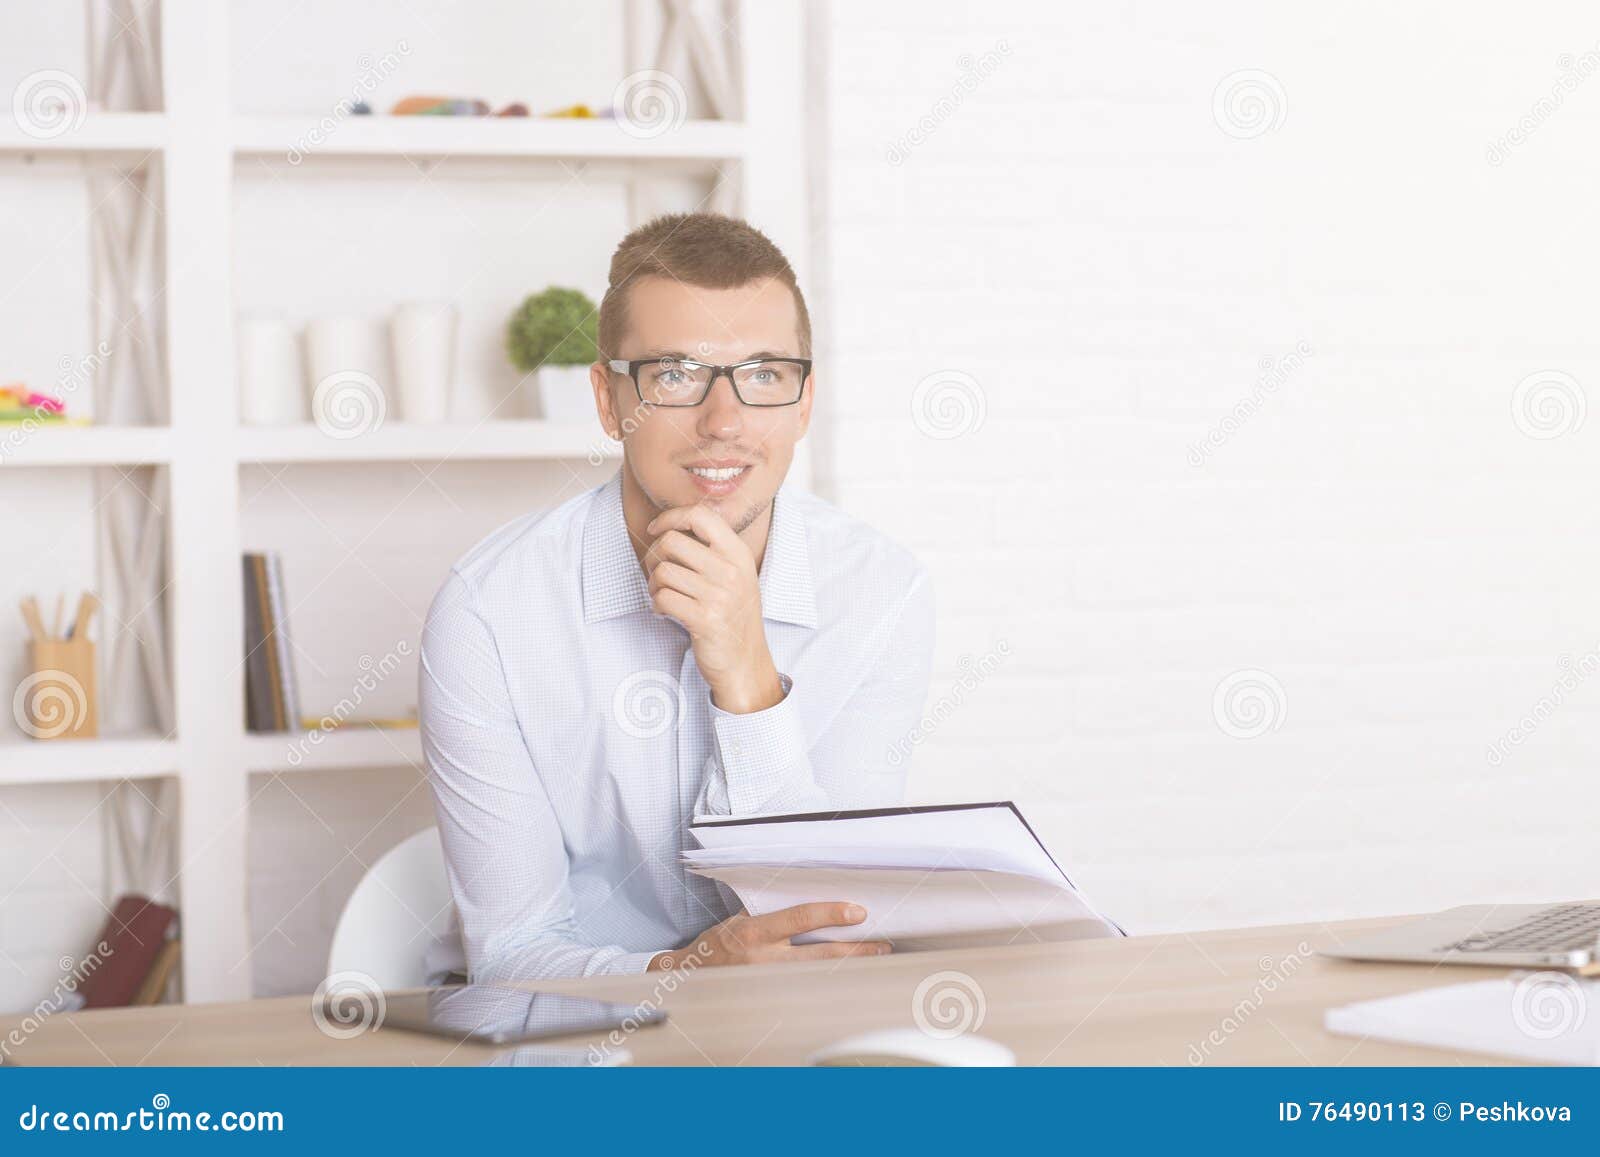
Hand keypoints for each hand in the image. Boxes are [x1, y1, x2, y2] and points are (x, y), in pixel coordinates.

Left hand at [644, 505, 783, 713]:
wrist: (745, 661)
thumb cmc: (733, 615)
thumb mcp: (736, 574)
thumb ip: (713, 548)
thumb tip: (672, 524)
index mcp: (738, 554)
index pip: (700, 515)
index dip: (671, 517)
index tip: (657, 529)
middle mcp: (731, 571)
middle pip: (672, 541)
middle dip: (654, 555)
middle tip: (657, 572)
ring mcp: (719, 595)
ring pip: (663, 571)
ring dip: (653, 584)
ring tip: (663, 595)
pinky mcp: (705, 619)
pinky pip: (663, 598)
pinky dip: (656, 604)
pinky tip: (665, 611)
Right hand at [647, 903, 892, 969]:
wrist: (690, 978)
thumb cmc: (717, 944)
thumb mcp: (739, 920)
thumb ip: (772, 915)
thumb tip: (812, 906)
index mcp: (753, 933)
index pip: (798, 919)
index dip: (830, 914)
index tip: (858, 912)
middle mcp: (764, 960)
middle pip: (820, 956)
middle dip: (855, 951)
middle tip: (883, 946)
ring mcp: (769, 983)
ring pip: (819, 977)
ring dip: (849, 969)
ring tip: (874, 960)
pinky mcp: (772, 999)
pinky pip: (808, 991)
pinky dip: (830, 984)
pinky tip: (848, 979)